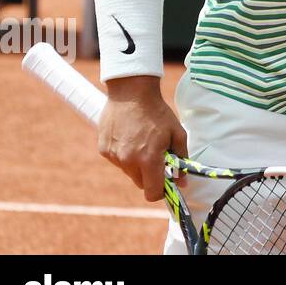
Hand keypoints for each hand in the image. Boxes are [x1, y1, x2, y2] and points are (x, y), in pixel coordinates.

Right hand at [98, 77, 186, 202]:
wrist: (131, 92)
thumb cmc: (157, 112)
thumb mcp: (177, 133)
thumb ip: (181, 159)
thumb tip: (182, 181)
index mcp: (148, 159)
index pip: (152, 193)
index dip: (161, 192)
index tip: (166, 184)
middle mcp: (128, 161)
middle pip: (141, 183)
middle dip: (151, 176)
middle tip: (157, 158)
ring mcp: (114, 156)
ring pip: (129, 172)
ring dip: (137, 164)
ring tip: (143, 142)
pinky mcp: (104, 150)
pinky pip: (118, 160)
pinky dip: (125, 155)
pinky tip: (130, 137)